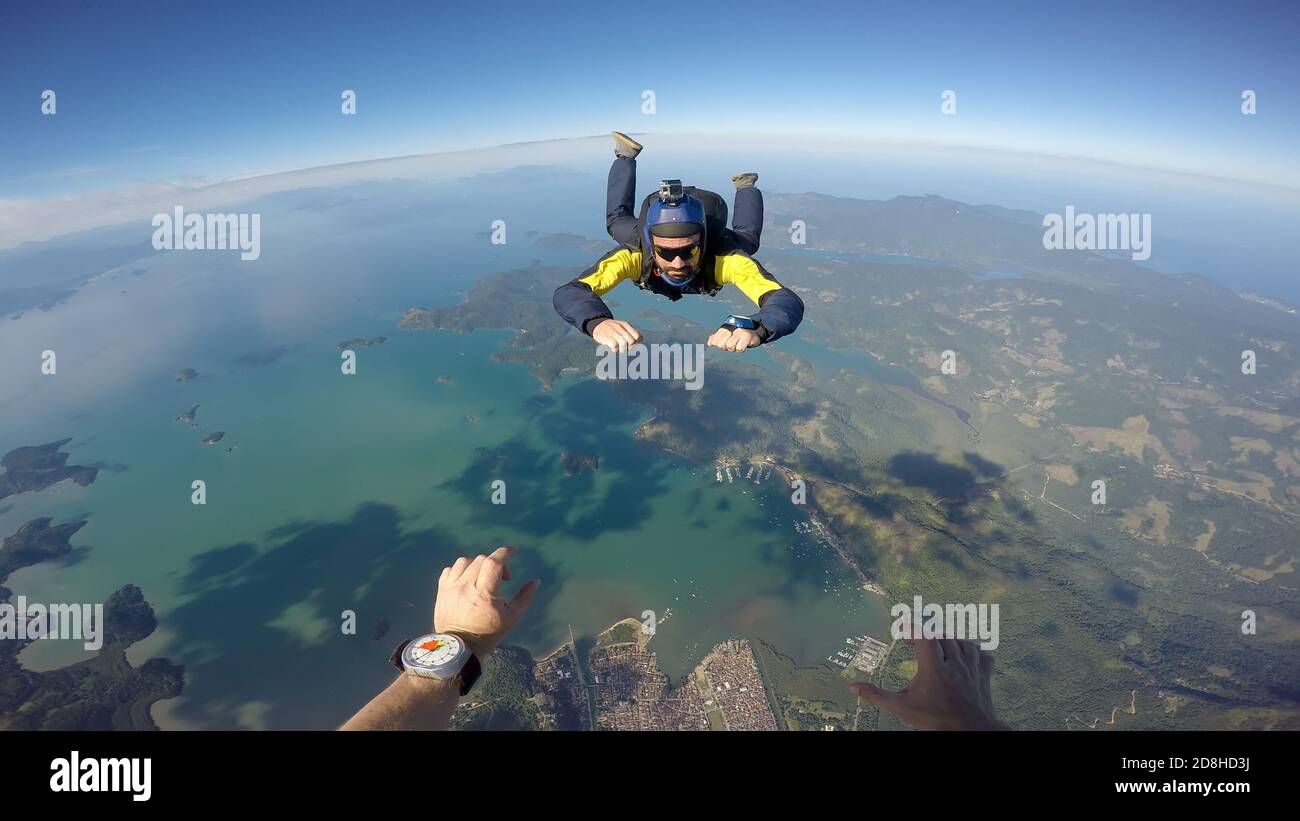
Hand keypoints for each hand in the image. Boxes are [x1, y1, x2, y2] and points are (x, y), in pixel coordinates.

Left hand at [434, 546, 539, 657]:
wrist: (460, 648)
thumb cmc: (489, 634)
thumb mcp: (512, 618)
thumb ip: (524, 597)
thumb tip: (535, 581)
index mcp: (484, 593)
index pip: (494, 562)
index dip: (505, 553)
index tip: (514, 551)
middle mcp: (465, 586)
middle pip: (481, 560)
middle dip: (495, 563)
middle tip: (502, 579)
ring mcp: (451, 588)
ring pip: (464, 561)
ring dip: (477, 565)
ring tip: (483, 578)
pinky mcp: (441, 591)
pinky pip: (450, 570)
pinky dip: (460, 570)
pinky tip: (467, 580)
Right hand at [591, 318, 642, 352]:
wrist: (597, 325)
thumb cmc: (612, 329)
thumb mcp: (622, 327)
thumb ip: (632, 332)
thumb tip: (642, 338)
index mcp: (625, 324)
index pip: (637, 336)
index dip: (636, 343)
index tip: (631, 345)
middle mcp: (620, 327)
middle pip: (631, 341)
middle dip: (630, 348)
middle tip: (625, 349)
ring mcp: (613, 331)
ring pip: (623, 343)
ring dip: (623, 350)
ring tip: (620, 350)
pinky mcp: (606, 337)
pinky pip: (614, 345)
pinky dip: (615, 349)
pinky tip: (613, 349)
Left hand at [707, 326, 759, 351]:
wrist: (754, 331)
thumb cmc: (738, 334)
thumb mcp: (727, 334)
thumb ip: (717, 337)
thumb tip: (709, 343)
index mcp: (725, 327)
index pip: (715, 340)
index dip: (717, 345)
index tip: (722, 345)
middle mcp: (731, 328)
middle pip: (721, 344)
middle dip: (725, 347)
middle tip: (731, 344)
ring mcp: (739, 332)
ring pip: (729, 346)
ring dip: (733, 348)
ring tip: (737, 344)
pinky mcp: (747, 337)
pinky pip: (739, 348)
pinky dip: (740, 349)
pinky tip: (743, 345)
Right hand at [850, 639, 1008, 730]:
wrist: (970, 732)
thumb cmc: (936, 721)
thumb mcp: (903, 708)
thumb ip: (877, 696)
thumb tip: (853, 687)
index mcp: (934, 668)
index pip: (925, 634)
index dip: (912, 627)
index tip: (901, 631)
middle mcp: (955, 663)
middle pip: (942, 635)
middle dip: (927, 635)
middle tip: (914, 643)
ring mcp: (972, 668)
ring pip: (963, 642)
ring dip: (948, 641)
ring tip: (937, 649)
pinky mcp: (984, 675)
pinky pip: (983, 655)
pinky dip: (974, 652)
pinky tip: (964, 657)